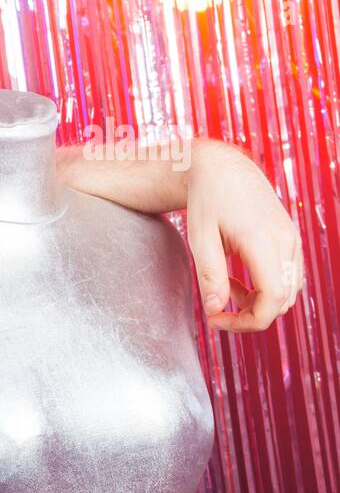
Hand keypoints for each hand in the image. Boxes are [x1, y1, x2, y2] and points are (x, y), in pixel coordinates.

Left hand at [185, 141, 302, 331]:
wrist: (224, 170)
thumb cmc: (207, 202)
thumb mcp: (199, 239)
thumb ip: (210, 276)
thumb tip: (215, 311)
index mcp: (263, 241)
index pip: (273, 299)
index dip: (248, 322)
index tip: (216, 320)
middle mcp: (286, 242)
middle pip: (283, 301)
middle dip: (251, 315)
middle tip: (217, 310)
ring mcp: (293, 241)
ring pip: (288, 292)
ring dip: (259, 302)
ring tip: (227, 287)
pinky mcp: (291, 241)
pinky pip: (288, 278)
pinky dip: (267, 288)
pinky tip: (240, 278)